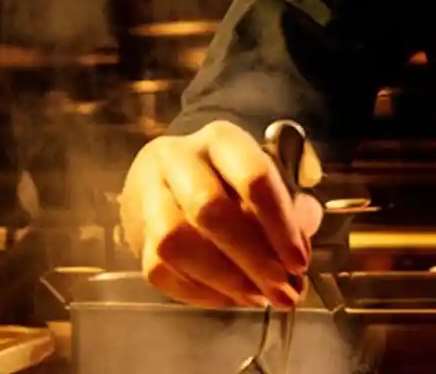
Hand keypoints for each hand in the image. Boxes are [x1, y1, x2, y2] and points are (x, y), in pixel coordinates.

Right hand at [118, 120, 325, 308]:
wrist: (170, 175)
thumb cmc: (232, 179)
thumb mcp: (270, 179)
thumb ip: (292, 213)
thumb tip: (296, 265)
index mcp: (222, 139)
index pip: (253, 177)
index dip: (280, 225)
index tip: (299, 262)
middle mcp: (178, 158)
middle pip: (209, 210)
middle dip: (252, 259)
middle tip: (281, 290)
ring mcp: (149, 194)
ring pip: (175, 242)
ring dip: (223, 279)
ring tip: (257, 297)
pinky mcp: (136, 233)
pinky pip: (159, 269)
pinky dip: (198, 291)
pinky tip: (229, 296)